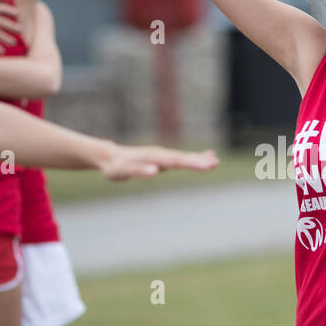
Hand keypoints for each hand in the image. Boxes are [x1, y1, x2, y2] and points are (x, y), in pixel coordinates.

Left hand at [101, 145, 219, 180]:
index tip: (206, 166)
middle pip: (183, 158)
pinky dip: (194, 158)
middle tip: (216, 163)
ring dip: (200, 158)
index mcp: (154, 157)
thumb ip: (138, 170)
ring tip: (215, 160)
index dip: (192, 163)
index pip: (177, 161)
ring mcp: (162, 156)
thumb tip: (155, 170)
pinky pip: (181, 158)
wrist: (108, 156)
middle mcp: (160, 154)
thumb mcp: (122, 170)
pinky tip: (205, 157)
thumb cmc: (114, 166)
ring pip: (184, 157)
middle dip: (199, 161)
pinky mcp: (162, 159)